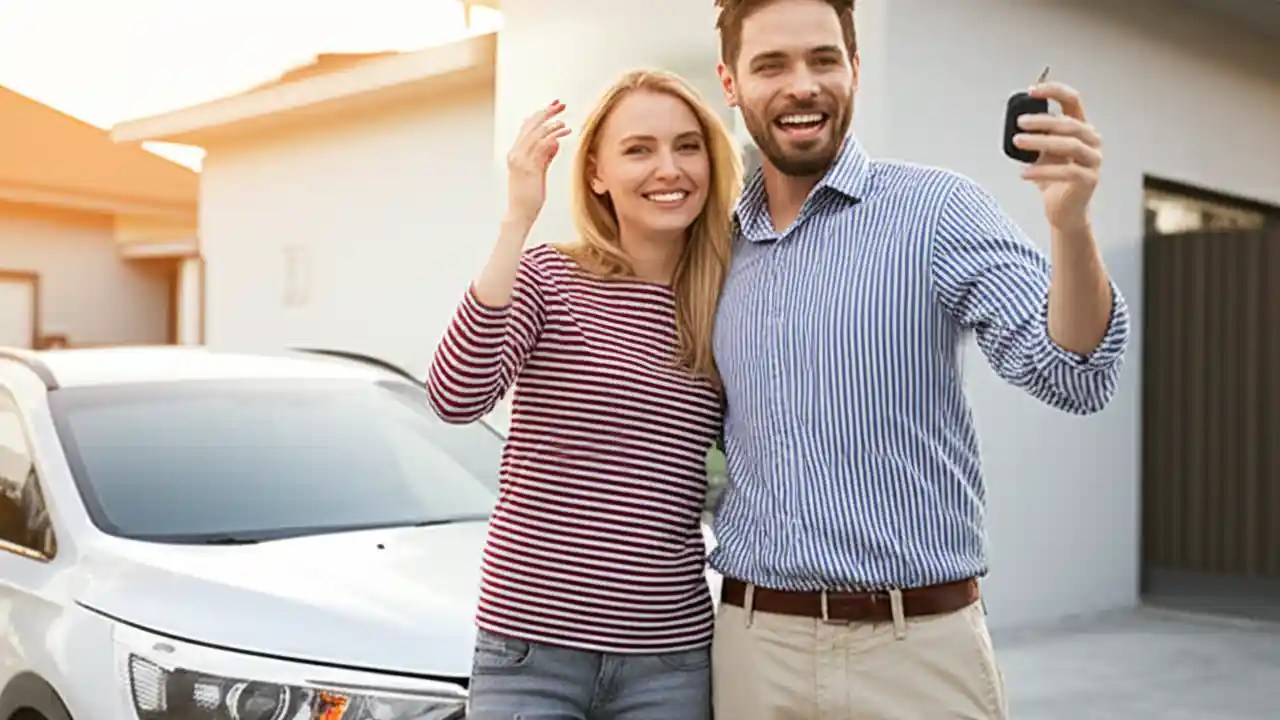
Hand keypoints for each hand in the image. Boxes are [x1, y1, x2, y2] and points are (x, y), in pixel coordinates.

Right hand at [506, 100, 570, 225]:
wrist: (519, 214)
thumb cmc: (529, 197)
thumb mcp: (537, 173)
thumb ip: (545, 157)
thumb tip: (555, 143)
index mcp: (515, 153)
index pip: (526, 128)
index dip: (539, 115)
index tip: (553, 107)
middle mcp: (515, 153)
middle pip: (531, 126)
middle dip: (546, 113)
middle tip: (561, 104)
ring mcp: (521, 160)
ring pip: (536, 133)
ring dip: (552, 124)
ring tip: (565, 121)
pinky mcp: (529, 167)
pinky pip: (542, 145)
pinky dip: (553, 136)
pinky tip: (564, 133)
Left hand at [1014, 81, 1101, 233]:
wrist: (1062, 211)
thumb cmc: (1052, 178)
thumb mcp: (1041, 152)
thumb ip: (1036, 135)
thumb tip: (1017, 118)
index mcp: (1081, 128)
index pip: (1073, 100)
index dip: (1054, 91)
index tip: (1030, 91)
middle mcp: (1092, 141)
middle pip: (1069, 123)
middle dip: (1043, 121)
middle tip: (1019, 123)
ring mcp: (1094, 160)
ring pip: (1069, 145)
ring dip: (1040, 142)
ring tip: (1017, 142)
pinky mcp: (1089, 180)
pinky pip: (1065, 172)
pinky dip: (1041, 171)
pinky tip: (1023, 174)